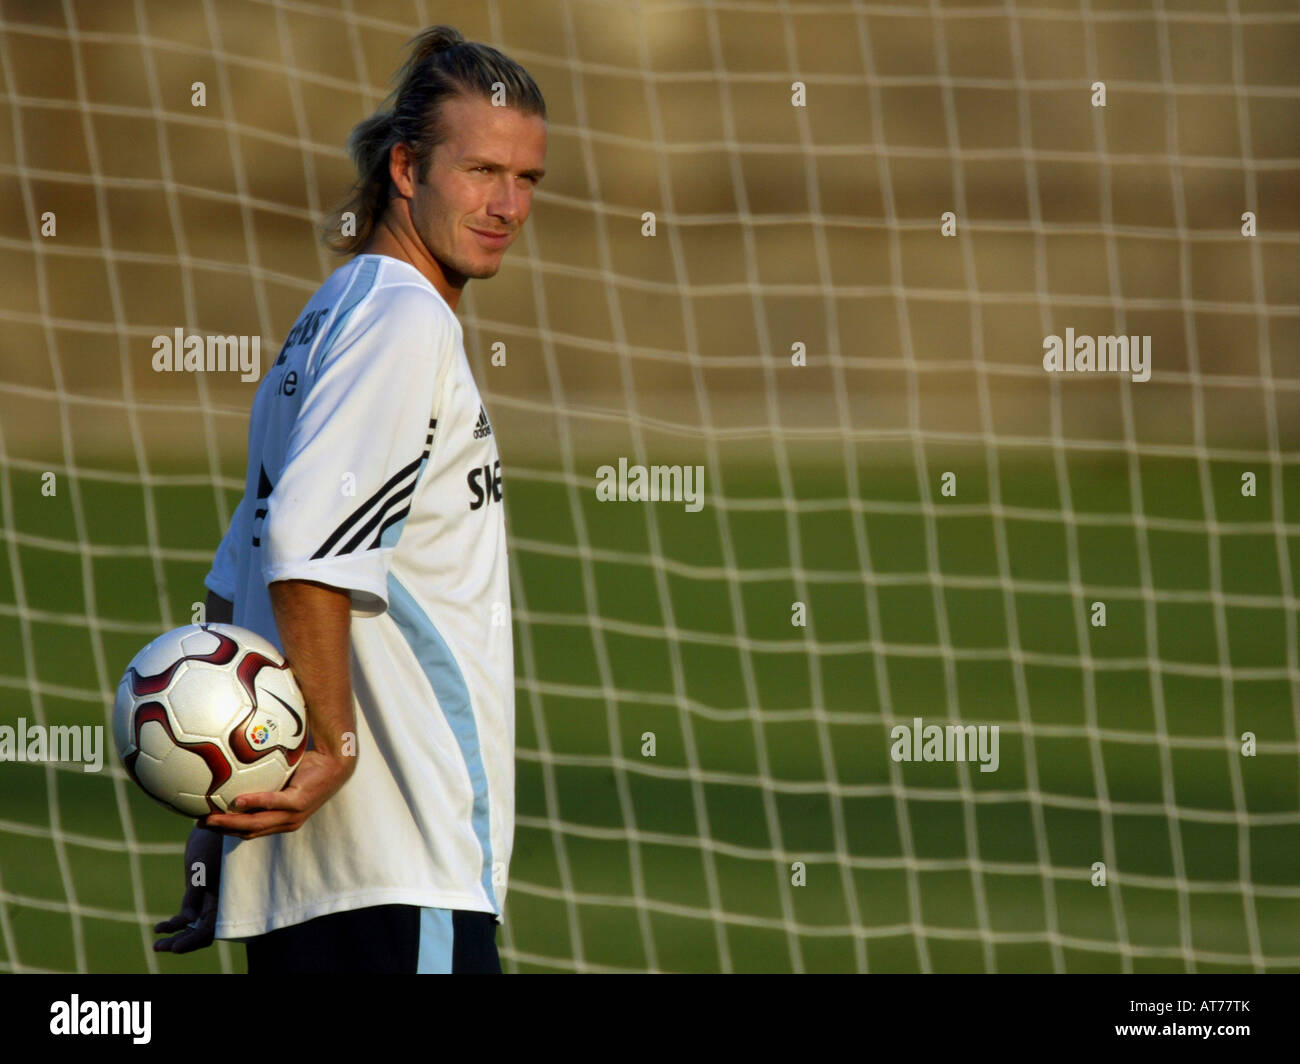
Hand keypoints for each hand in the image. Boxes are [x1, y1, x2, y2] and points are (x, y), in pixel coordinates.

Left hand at [154, 825, 222, 953]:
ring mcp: (209, 901)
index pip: (212, 930)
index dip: (195, 940)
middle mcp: (220, 904)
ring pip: (194, 928)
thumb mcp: (200, 869)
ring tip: (157, 945)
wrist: (211, 827)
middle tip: (161, 948)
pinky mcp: (199, 895)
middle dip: (182, 943)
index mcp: (227, 899)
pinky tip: (159, 928)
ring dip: (176, 937)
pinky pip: (188, 917)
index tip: (176, 947)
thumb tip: (187, 920)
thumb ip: (194, 896)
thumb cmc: (211, 845)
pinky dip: (175, 923)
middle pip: (202, 933)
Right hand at [200, 749, 353, 839]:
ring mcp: (293, 814)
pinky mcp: (300, 801)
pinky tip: (237, 801)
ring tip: (211, 817)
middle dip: (223, 830)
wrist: (335, 759)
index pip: (248, 831)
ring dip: (232, 822)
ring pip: (257, 823)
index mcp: (280, 819)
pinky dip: (255, 803)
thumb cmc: (307, 764)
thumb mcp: (279, 774)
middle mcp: (286, 822)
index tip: (204, 823)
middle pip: (248, 832)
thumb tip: (234, 764)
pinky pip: (273, 803)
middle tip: (200, 823)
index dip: (226, 831)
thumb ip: (259, 777)